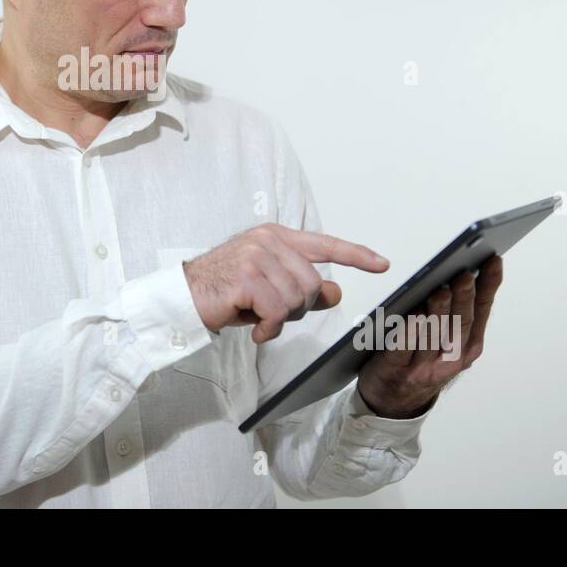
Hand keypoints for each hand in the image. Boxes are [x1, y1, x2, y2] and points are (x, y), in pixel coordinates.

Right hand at [183, 223, 390, 344]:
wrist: (184, 297)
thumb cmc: (225, 291)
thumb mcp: (269, 289)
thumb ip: (303, 288)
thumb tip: (336, 292)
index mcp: (276, 237)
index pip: (325, 244)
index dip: (356, 255)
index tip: (381, 264)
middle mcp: (268, 240)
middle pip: (313, 283)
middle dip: (298, 308)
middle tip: (271, 314)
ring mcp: (256, 255)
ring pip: (298, 299)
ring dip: (281, 319)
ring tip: (258, 318)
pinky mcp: (247, 276)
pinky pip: (278, 311)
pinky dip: (269, 328)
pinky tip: (254, 329)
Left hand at [356, 255, 504, 417]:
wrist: (393, 401)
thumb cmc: (420, 362)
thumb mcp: (447, 341)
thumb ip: (455, 311)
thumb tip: (466, 270)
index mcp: (467, 347)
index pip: (481, 310)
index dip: (488, 286)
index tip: (492, 261)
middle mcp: (451, 359)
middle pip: (460, 324)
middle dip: (463, 298)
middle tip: (464, 275)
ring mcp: (425, 368)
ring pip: (434, 336)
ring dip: (438, 313)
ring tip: (440, 292)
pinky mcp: (397, 370)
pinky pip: (403, 350)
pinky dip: (408, 333)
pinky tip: (410, 316)